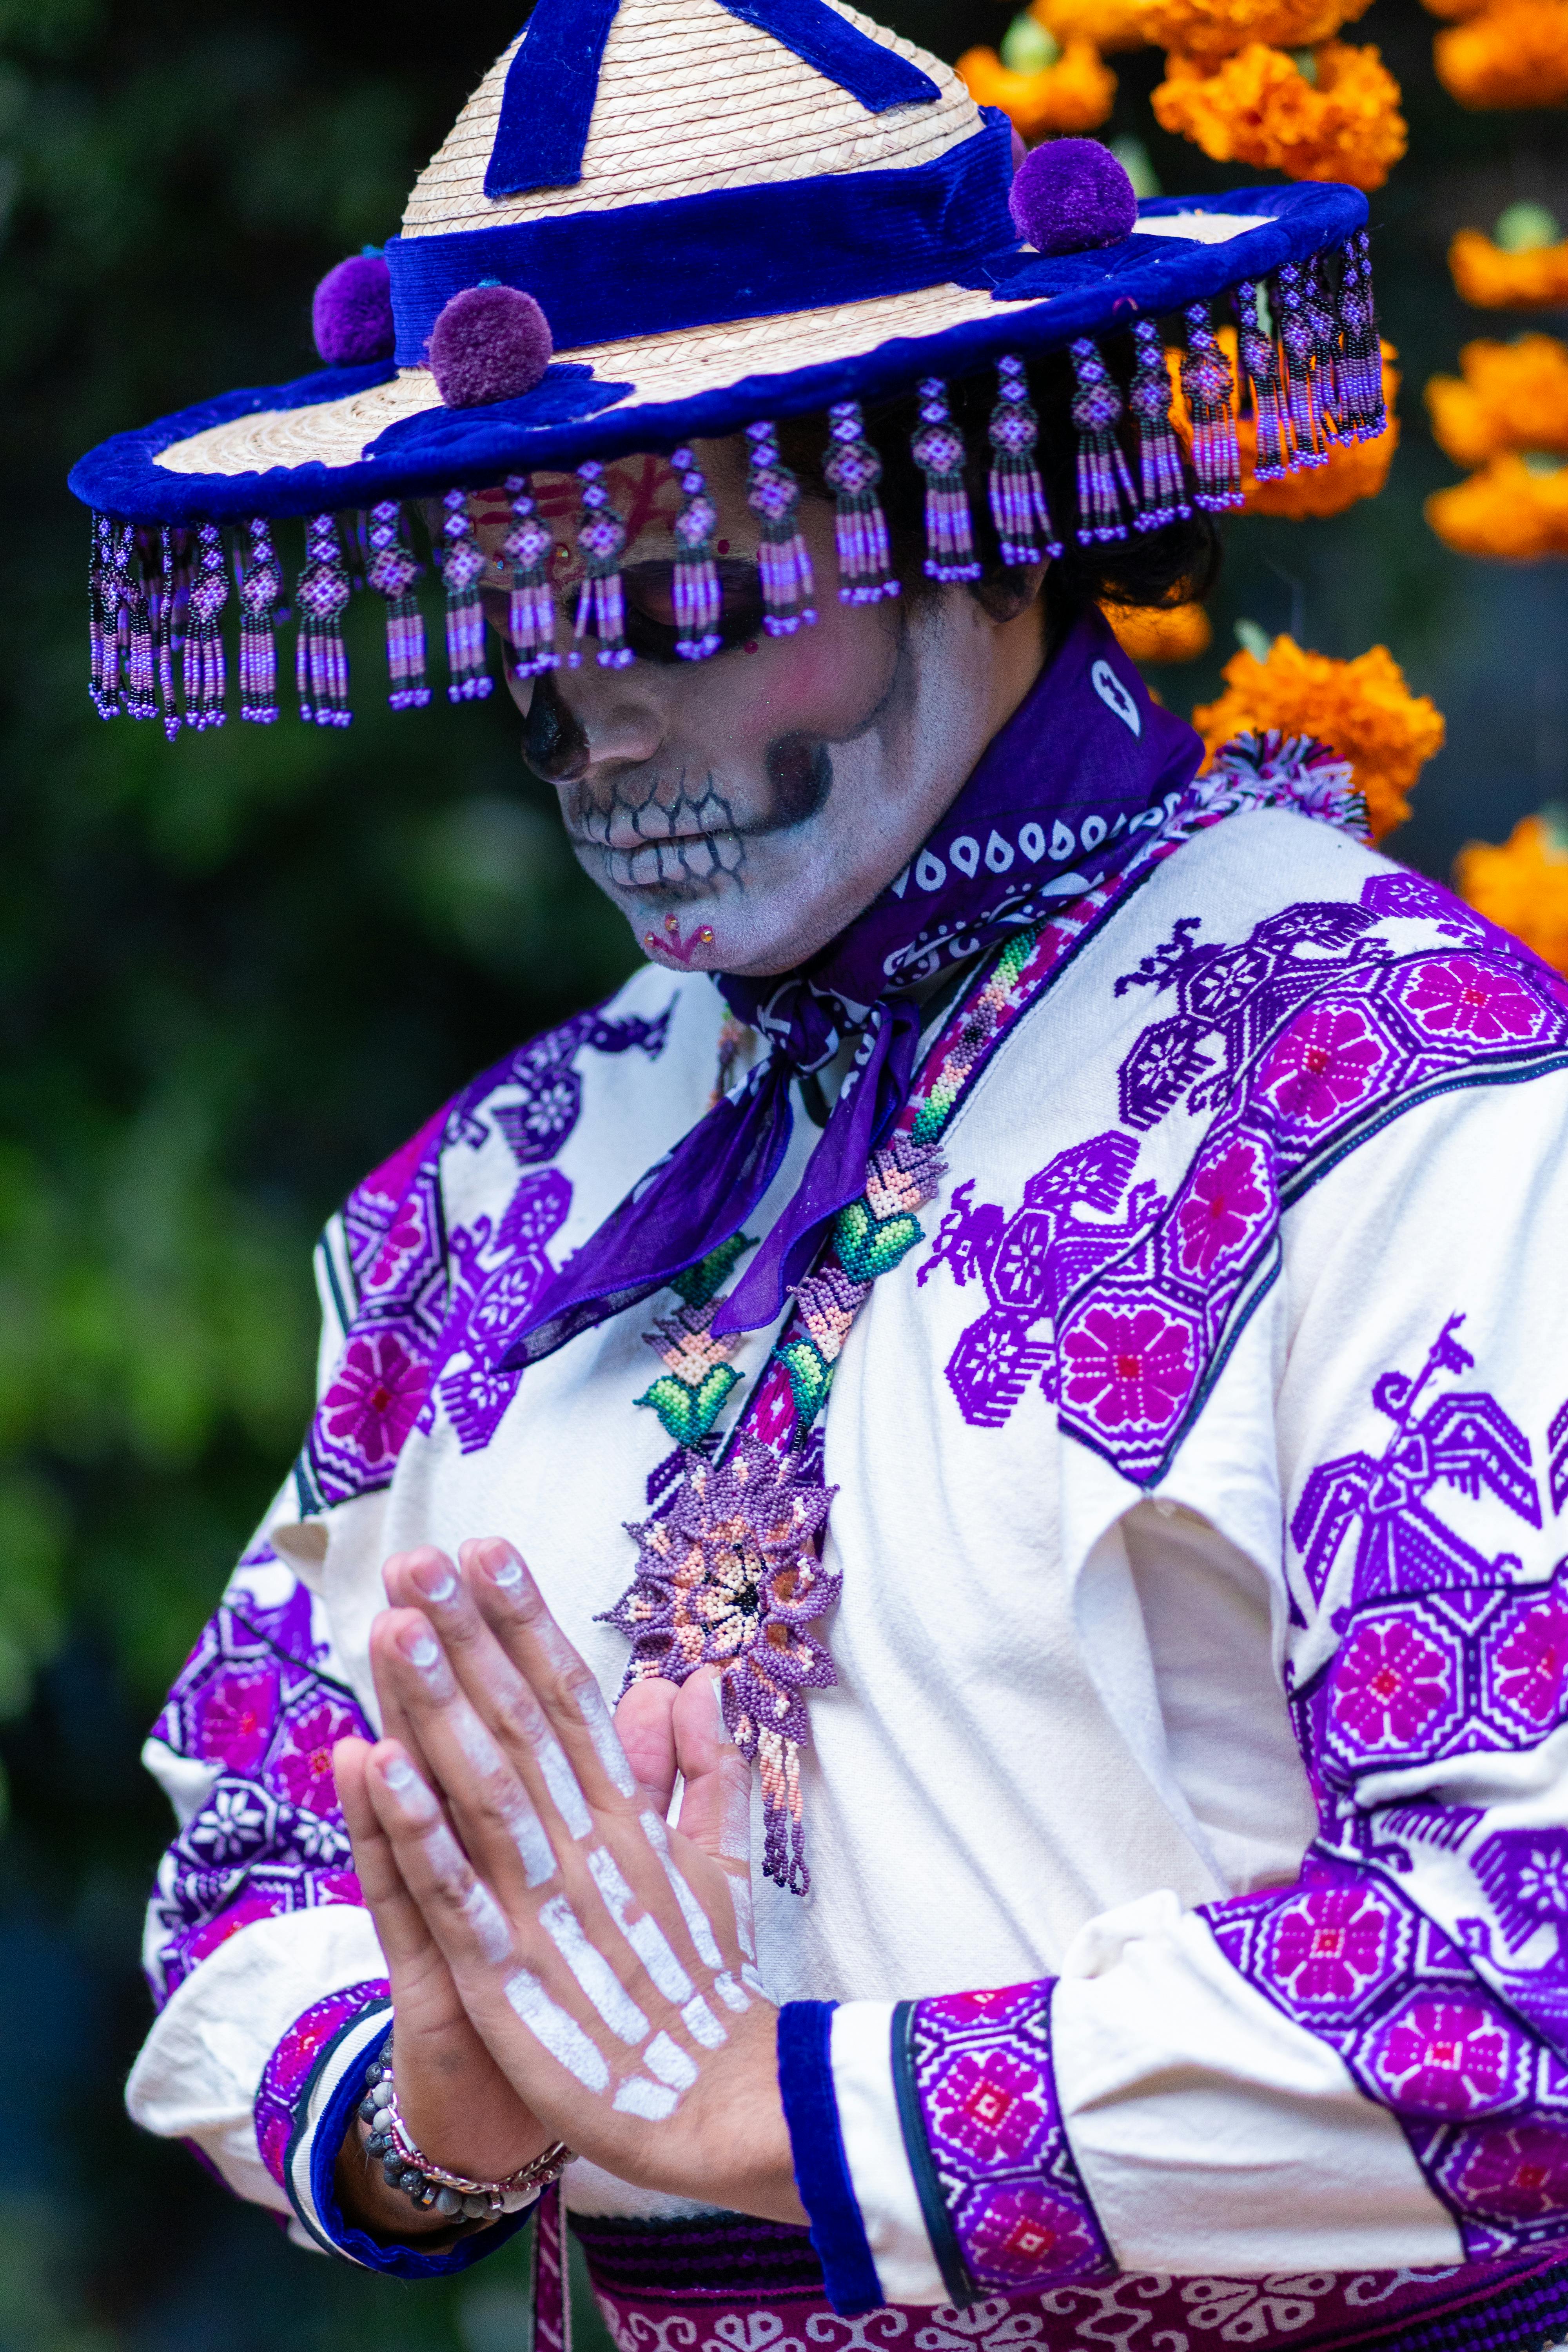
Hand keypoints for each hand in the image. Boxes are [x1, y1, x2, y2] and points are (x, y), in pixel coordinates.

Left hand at [338, 1537, 802, 2222]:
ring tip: (395, 1627)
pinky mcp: (505, 1973)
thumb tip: (697, 1682)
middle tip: (419, 1559)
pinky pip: (452, 1888)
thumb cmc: (708, 1983)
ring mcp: (543, 1905)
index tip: (489, 1550)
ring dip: (435, 1704)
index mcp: (628, 1818)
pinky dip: (415, 1826)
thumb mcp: (717, 1864)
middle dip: (468, 1637)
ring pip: (480, 1785)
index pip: (573, 1698)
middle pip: (519, 1722)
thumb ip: (705, 1770)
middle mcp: (584, 1844)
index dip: (528, 1622)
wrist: (718, 2105)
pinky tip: (377, 1763)